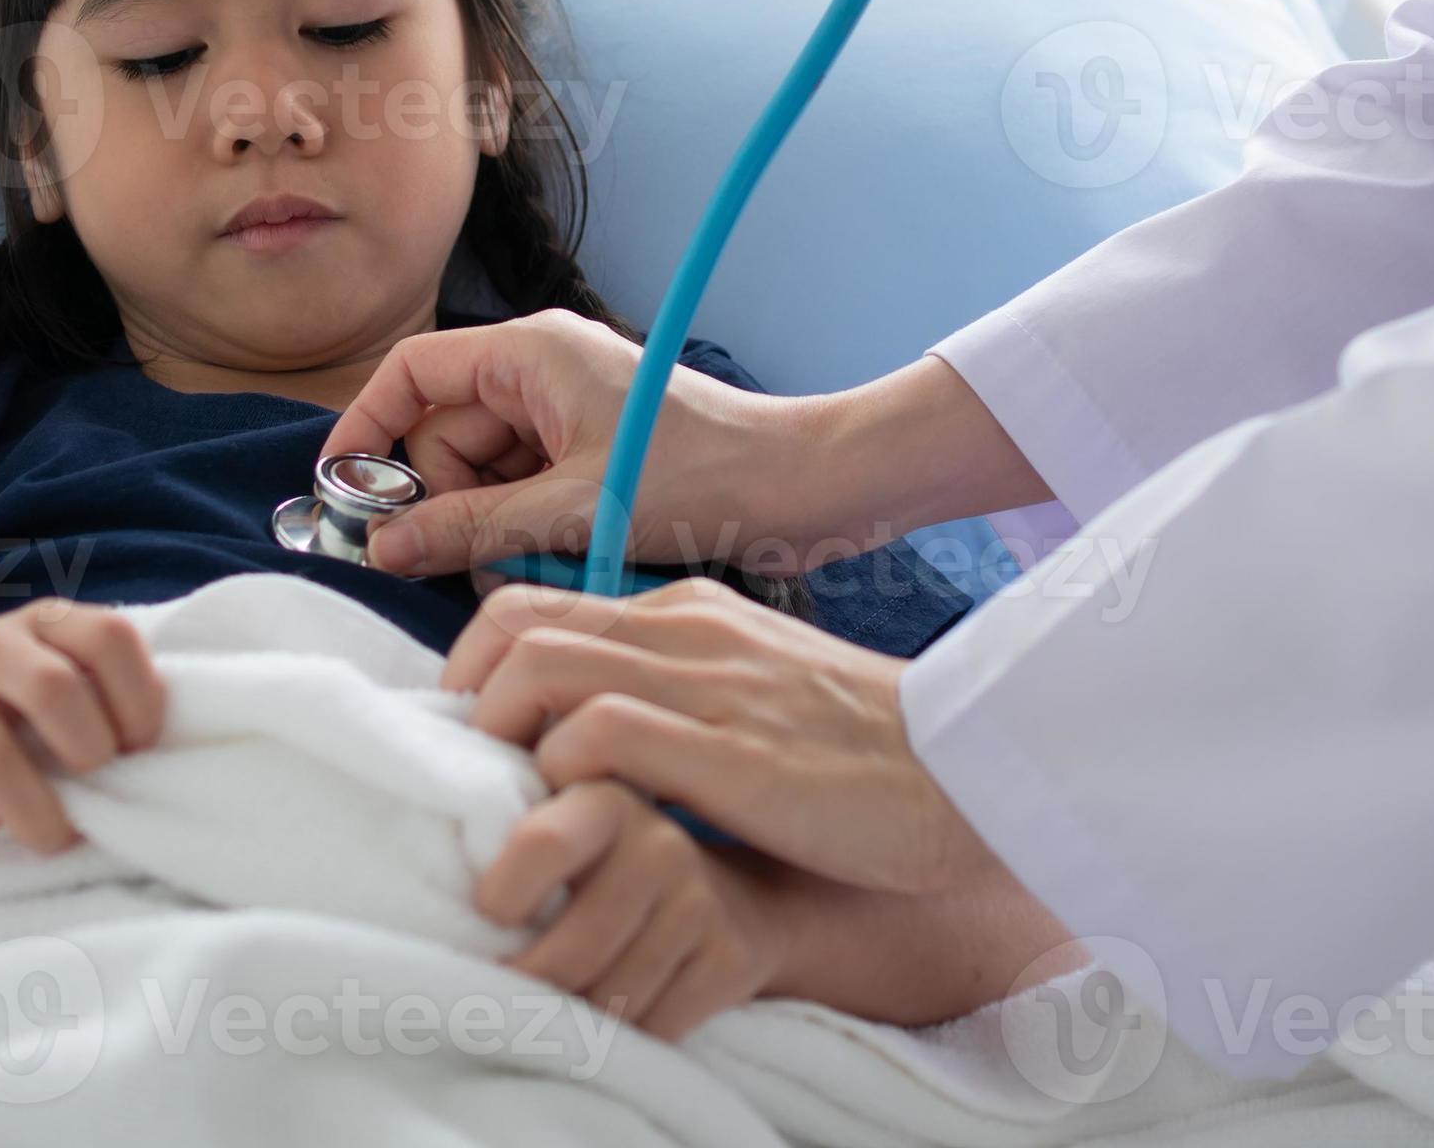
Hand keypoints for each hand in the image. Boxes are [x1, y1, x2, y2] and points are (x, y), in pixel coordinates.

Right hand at [0, 600, 166, 851]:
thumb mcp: (47, 669)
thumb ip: (97, 689)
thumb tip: (167, 753)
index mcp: (46, 623)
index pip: (110, 638)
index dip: (139, 698)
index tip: (140, 749)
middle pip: (56, 690)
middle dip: (86, 753)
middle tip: (93, 792)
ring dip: (32, 811)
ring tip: (52, 837)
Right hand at [320, 309, 828, 579]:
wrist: (803, 490)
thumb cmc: (704, 477)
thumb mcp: (575, 508)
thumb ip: (471, 528)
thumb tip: (384, 546)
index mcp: (529, 353)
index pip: (411, 373)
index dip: (366, 432)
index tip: (342, 497)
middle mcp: (539, 374)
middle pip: (442, 437)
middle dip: (444, 503)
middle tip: (464, 560)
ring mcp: (565, 416)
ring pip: (480, 476)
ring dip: (489, 529)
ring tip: (533, 564)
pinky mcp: (590, 456)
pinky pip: (521, 494)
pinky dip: (524, 533)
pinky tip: (554, 562)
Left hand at [448, 577, 1000, 896]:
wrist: (970, 767)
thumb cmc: (865, 757)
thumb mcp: (758, 700)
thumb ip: (681, 702)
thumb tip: (590, 742)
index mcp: (691, 615)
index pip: (538, 604)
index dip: (477, 668)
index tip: (471, 739)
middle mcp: (685, 633)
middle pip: (516, 622)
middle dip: (464, 697)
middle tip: (464, 776)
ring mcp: (706, 685)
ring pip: (539, 667)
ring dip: (498, 737)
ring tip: (503, 810)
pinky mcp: (729, 751)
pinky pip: (597, 736)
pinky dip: (558, 779)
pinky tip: (569, 829)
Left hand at [476, 779, 785, 1041]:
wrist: (740, 901)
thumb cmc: (611, 868)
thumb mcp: (566, 827)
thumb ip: (505, 830)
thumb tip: (417, 877)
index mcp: (602, 800)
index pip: (541, 846)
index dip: (502, 898)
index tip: (487, 924)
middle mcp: (658, 846)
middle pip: (566, 960)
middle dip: (525, 997)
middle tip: (501, 1005)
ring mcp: (699, 904)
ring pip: (608, 1006)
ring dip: (572, 1029)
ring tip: (551, 1018)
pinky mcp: (731, 960)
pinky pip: (655, 1032)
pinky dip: (623, 1047)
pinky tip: (610, 1027)